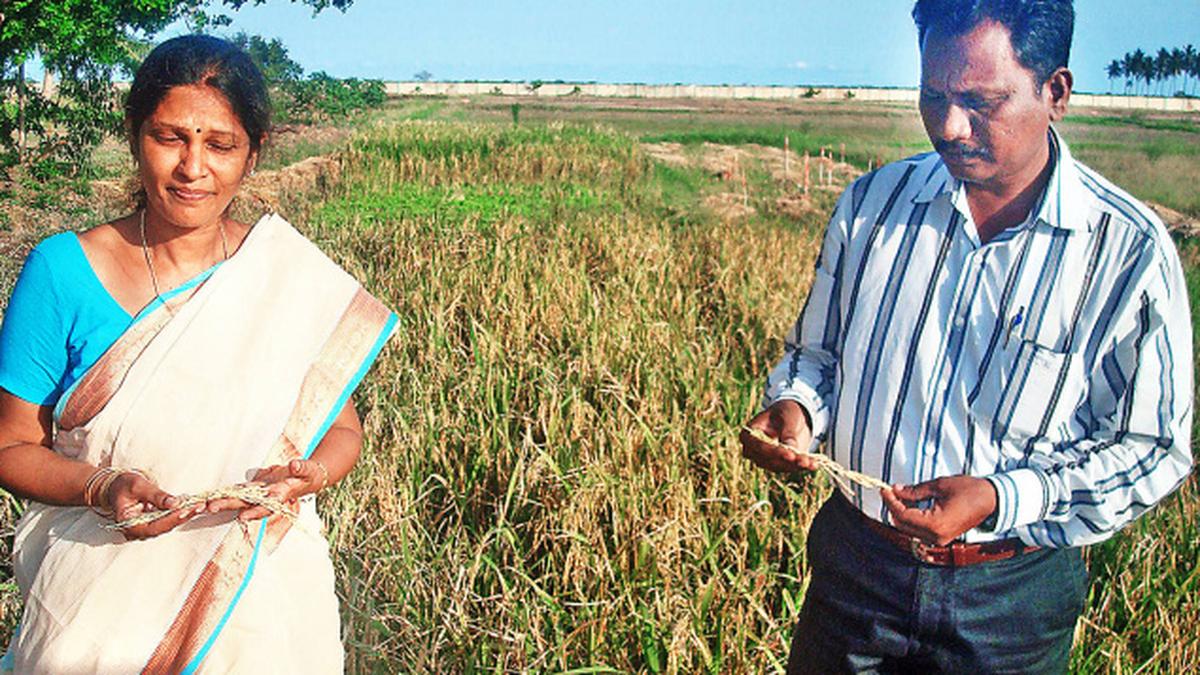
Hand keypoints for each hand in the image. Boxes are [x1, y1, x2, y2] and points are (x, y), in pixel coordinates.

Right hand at [108, 471, 201, 539]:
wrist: (115, 487)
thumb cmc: (123, 485)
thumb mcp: (138, 486)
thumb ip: (156, 496)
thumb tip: (175, 503)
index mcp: (128, 525)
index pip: (154, 526)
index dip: (172, 518)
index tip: (187, 509)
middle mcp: (137, 531)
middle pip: (163, 527)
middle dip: (183, 516)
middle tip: (200, 506)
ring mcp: (145, 528)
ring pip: (168, 524)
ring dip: (184, 515)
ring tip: (200, 505)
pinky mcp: (152, 523)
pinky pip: (168, 519)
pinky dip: (180, 512)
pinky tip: (192, 505)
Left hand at [205, 458, 327, 521]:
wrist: (307, 477)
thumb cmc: (310, 474)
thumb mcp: (309, 470)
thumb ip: (302, 468)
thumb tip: (294, 464)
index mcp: (281, 495)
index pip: (267, 505)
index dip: (256, 511)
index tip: (243, 516)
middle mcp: (267, 497)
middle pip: (246, 504)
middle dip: (229, 506)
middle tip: (210, 508)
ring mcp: (260, 493)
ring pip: (239, 499)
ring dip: (224, 502)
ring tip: (205, 505)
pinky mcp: (256, 487)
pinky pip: (239, 491)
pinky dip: (227, 493)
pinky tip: (213, 496)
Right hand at [739, 400, 817, 473]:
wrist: (792, 416)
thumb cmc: (785, 411)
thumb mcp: (787, 415)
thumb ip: (788, 431)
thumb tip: (790, 449)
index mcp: (749, 433)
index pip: (758, 446)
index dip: (773, 452)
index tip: (789, 454)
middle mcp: (754, 450)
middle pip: (767, 461)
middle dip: (787, 462)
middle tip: (804, 461)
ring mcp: (765, 459)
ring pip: (779, 467)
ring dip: (796, 466)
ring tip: (811, 463)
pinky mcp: (779, 464)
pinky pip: (789, 468)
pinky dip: (802, 467)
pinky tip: (813, 465)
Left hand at [881, 476, 997, 545]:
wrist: (992, 500)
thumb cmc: (969, 490)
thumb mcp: (939, 485)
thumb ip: (915, 491)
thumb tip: (896, 490)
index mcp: (936, 524)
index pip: (903, 515)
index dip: (891, 502)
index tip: (884, 489)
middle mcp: (936, 537)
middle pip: (903, 525)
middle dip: (893, 508)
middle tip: (890, 491)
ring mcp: (939, 540)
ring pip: (909, 529)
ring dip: (901, 513)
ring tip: (899, 495)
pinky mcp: (942, 538)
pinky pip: (919, 530)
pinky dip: (911, 518)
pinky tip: (910, 504)